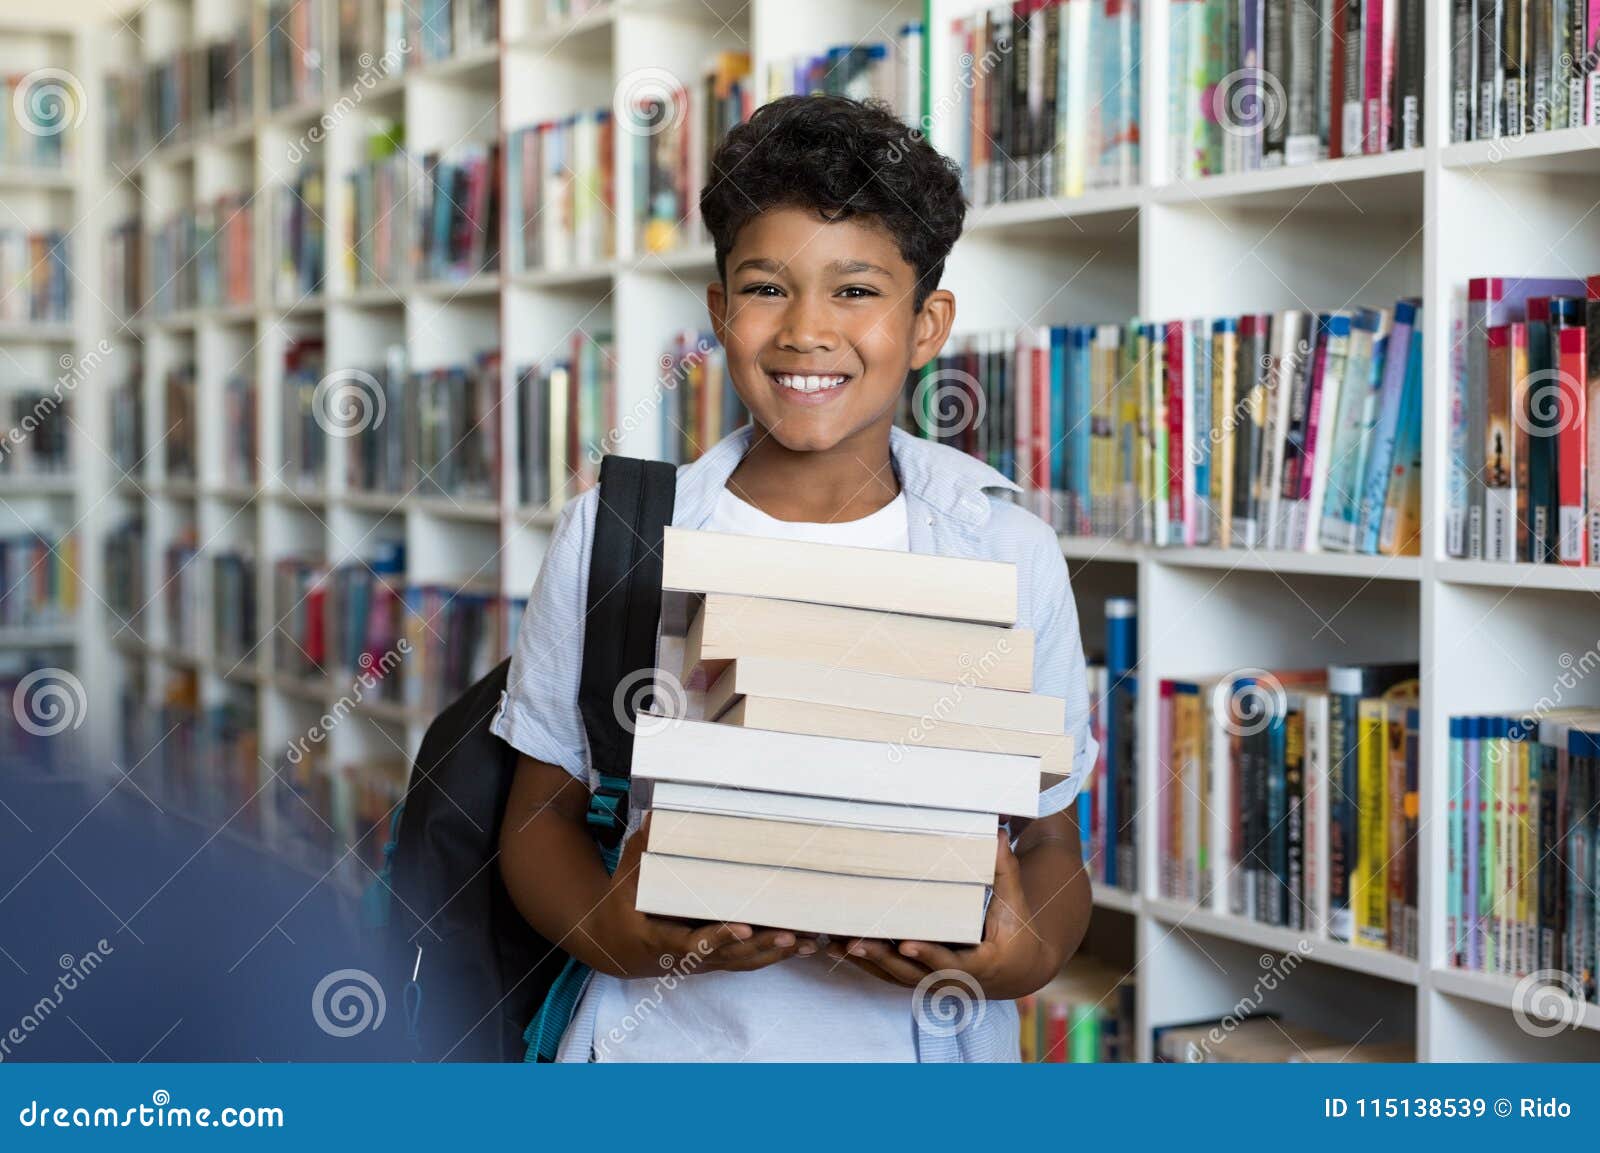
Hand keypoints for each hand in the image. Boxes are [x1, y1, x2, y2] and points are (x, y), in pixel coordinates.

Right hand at [589, 812, 818, 977]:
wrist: (617, 946)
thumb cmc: (623, 904)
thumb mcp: (627, 876)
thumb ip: (644, 847)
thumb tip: (660, 813)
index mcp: (661, 939)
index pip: (693, 943)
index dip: (720, 936)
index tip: (744, 926)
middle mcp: (687, 958)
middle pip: (729, 956)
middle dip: (761, 946)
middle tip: (791, 933)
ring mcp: (705, 962)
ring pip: (744, 962)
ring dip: (777, 953)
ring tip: (810, 940)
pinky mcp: (718, 960)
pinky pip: (750, 961)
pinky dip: (777, 955)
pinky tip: (805, 945)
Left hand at [825, 830, 1058, 999]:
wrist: (1018, 970)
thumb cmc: (1017, 932)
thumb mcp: (1015, 906)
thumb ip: (1004, 872)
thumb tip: (998, 833)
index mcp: (980, 965)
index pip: (950, 961)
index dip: (928, 954)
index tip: (906, 943)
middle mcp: (952, 979)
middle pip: (912, 972)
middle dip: (882, 958)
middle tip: (854, 941)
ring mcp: (934, 982)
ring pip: (895, 975)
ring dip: (866, 961)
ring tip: (837, 942)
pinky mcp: (922, 979)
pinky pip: (889, 974)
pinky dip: (866, 962)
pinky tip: (840, 948)